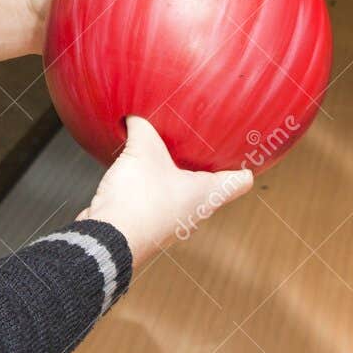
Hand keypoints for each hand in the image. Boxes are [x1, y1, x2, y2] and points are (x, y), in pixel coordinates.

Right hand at [77, 116, 253, 268]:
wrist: (107, 239)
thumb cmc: (138, 202)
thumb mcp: (142, 151)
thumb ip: (143, 127)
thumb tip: (137, 114)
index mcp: (207, 194)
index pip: (241, 181)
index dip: (245, 163)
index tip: (244, 147)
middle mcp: (195, 210)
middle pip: (212, 184)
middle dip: (206, 161)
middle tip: (201, 137)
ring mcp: (173, 219)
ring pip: (183, 191)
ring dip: (176, 174)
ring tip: (168, 148)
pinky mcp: (150, 223)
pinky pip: (159, 198)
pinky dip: (154, 184)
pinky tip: (140, 168)